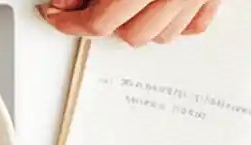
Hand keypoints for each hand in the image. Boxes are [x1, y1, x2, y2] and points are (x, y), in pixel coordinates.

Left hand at [36, 0, 221, 45]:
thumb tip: (68, 1)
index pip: (99, 22)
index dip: (71, 21)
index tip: (57, 14)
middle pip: (131, 34)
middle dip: (106, 22)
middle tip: (88, 5)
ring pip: (162, 35)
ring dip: (139, 24)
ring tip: (123, 4)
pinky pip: (192, 24)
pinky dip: (173, 20)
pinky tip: (156, 6)